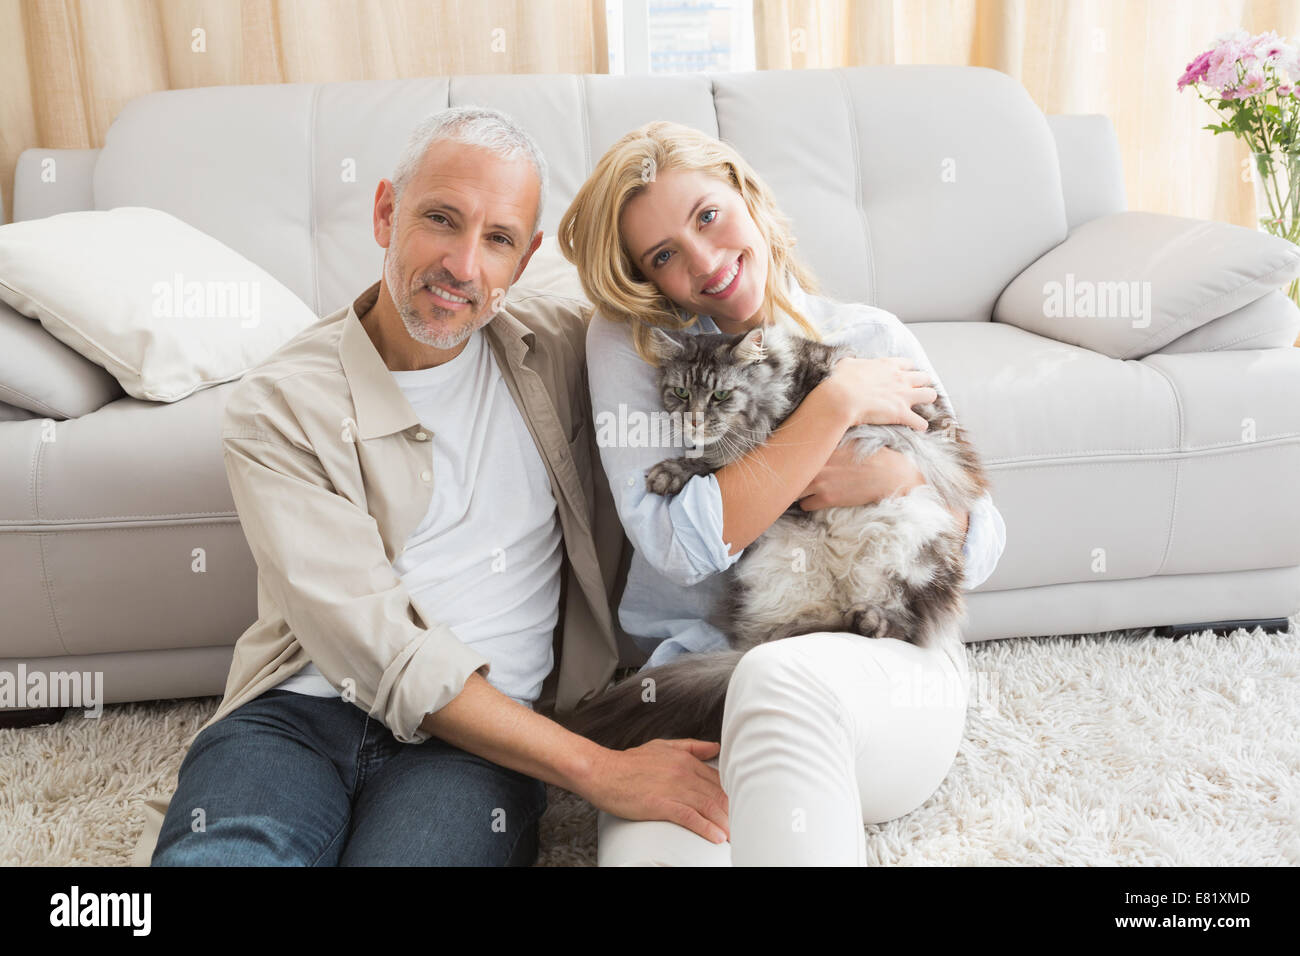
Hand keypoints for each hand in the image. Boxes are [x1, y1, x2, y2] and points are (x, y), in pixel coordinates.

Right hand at [579, 738, 728, 842]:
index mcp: (685, 759)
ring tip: (734, 835)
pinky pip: (690, 817)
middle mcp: (683, 772)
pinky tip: (716, 837)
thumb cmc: (629, 763)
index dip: (730, 795)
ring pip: (707, 807)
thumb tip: (715, 746)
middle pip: (717, 794)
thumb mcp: (663, 746)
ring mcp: (673, 788)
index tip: (738, 807)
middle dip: (732, 812)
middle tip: (742, 825)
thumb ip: (691, 746)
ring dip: (724, 823)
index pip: (717, 779)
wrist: (602, 771)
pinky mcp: (661, 804)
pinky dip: (706, 828)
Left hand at [798, 445, 923, 509]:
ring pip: (793, 491)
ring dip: (796, 490)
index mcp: (822, 444)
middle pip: (788, 471)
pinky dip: (808, 503)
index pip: (792, 450)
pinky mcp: (827, 498)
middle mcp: (817, 462)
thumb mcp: (848, 438)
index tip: (786, 459)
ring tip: (802, 489)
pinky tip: (816, 498)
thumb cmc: (871, 454)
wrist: (889, 474)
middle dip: (788, 475)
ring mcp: (820, 482)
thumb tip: (811, 433)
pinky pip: (805, 505)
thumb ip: (828, 438)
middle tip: (790, 477)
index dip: (788, 457)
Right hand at [821, 356, 936, 430]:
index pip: (909, 364)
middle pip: (924, 377)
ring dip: (926, 401)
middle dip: (922, 385)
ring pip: (930, 395)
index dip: (908, 371)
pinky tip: (917, 427)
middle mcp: (900, 378)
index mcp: (888, 365)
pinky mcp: (901, 414)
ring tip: (921, 408)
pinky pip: (920, 422)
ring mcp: (903, 396)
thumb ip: (855, 364)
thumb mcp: (847, 364)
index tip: (904, 376)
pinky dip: (920, 425)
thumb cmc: (840, 380)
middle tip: (915, 392)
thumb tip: (851, 365)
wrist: (840, 398)